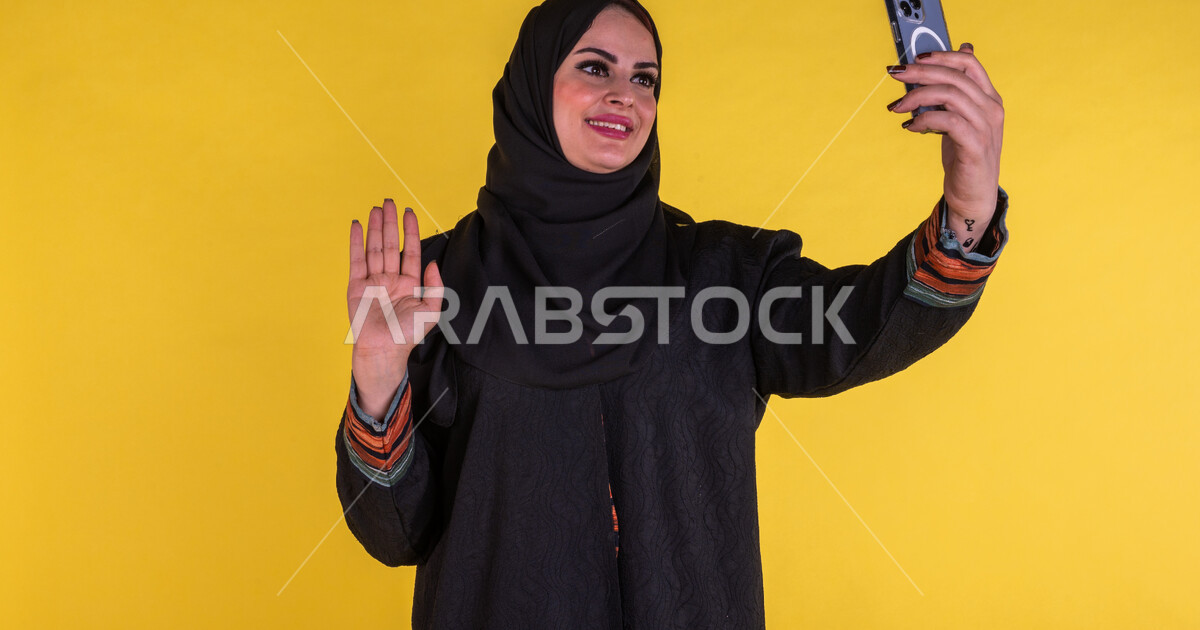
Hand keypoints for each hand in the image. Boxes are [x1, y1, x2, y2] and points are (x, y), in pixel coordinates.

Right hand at [347, 199, 442, 369]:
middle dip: (391, 223)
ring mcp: (373, 281)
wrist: (383, 350)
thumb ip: (436, 286)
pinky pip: (356, 259)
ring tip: (376, 208)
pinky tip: (358, 225)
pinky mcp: (356, 285)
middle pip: (391, 244)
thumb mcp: (431, 310)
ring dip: (375, 227)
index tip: (410, 213)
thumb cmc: (407, 335)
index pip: (411, 251)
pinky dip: (357, 241)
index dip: (411, 231)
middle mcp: (390, 279)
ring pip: (374, 247)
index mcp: (409, 284)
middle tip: (390, 202)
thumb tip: (434, 263)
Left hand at [886, 43, 1003, 229]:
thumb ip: (954, 95)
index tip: (915, 59)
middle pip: (954, 77)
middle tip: (894, 74)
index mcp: (989, 98)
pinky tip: (910, 126)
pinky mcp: (975, 146)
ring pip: (950, 95)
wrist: (974, 195)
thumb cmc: (964, 156)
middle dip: (920, 72)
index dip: (942, 56)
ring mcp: (986, 127)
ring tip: (897, 107)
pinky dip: (924, 119)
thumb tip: (946, 63)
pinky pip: (948, 121)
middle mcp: (991, 109)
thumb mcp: (960, 120)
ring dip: (916, 97)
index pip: (969, 63)